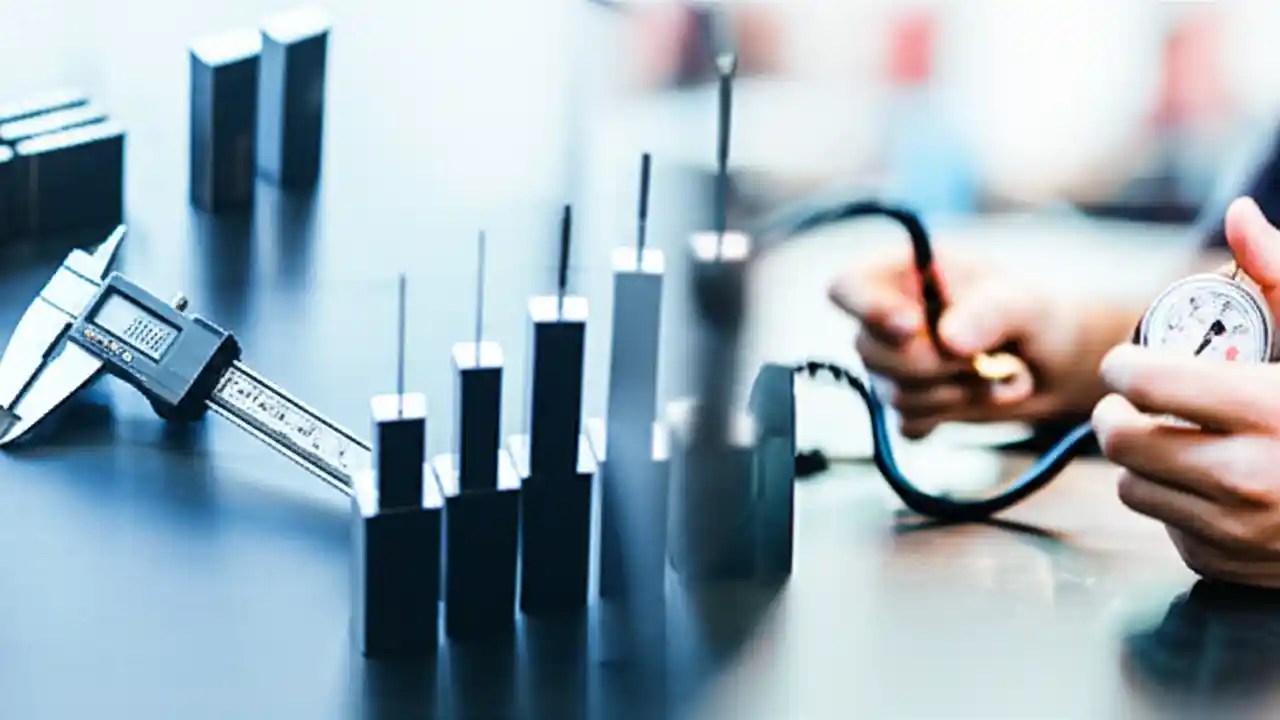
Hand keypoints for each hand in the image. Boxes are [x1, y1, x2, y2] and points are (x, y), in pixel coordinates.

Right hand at [828, 246, 1129, 437]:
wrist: (1053, 362)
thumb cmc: (1033, 314)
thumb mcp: (1022, 301)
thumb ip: (989, 312)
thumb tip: (948, 340)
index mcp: (899, 274)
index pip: (846, 287)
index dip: (867, 308)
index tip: (912, 326)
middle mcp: (885, 319)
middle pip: (870, 350)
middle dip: (932, 363)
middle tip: (983, 356)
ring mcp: (892, 366)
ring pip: (894, 393)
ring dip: (956, 390)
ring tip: (1000, 372)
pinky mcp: (909, 405)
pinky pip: (910, 422)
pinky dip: (955, 413)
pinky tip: (985, 392)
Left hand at [1094, 197, 1279, 586]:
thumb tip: (1240, 215)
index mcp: (1266, 410)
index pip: (1144, 379)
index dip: (1125, 364)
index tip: (1131, 361)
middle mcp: (1244, 477)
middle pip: (1119, 437)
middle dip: (1122, 411)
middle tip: (1140, 400)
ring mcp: (1233, 531)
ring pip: (1130, 486)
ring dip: (1142, 460)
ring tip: (1177, 439)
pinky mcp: (1226, 565)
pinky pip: (1164, 529)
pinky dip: (1176, 506)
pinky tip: (1210, 484)